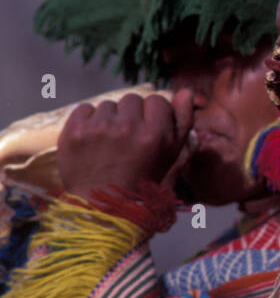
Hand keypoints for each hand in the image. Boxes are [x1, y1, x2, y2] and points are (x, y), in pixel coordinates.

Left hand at [57, 90, 194, 198]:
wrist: (105, 206)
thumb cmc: (143, 180)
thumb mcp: (172, 154)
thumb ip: (182, 120)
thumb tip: (186, 91)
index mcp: (155, 133)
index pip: (157, 100)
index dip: (154, 115)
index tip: (148, 130)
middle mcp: (127, 127)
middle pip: (132, 99)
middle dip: (132, 114)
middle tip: (128, 137)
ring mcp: (98, 128)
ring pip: (108, 105)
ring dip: (110, 119)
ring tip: (109, 142)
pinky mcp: (74, 131)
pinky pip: (85, 109)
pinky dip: (88, 121)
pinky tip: (93, 139)